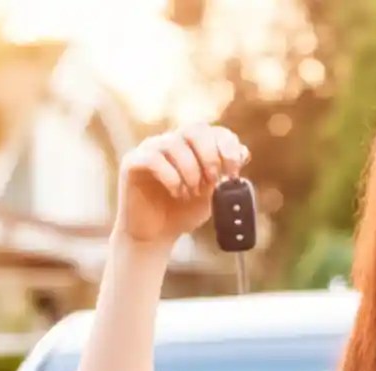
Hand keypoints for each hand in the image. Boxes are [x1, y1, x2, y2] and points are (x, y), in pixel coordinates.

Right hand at [113, 123, 250, 245]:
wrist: (155, 237)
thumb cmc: (181, 213)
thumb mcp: (212, 194)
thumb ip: (225, 174)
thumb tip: (243, 152)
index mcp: (190, 147)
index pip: (213, 131)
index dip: (227, 146)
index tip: (234, 172)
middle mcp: (170, 142)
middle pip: (195, 128)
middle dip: (210, 154)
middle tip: (213, 180)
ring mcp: (149, 150)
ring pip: (174, 143)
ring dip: (190, 169)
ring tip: (192, 193)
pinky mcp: (132, 163)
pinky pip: (153, 158)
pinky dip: (171, 176)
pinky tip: (177, 193)